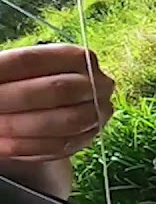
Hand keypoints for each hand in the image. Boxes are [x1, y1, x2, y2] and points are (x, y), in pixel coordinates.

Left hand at [0, 44, 114, 197]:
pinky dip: (26, 147)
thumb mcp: (18, 71)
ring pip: (64, 122)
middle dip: (13, 99)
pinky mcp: (88, 139)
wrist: (50, 107)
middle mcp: (97, 83)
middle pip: (56, 89)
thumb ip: (3, 72)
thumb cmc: (29, 84)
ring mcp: (97, 113)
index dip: (2, 70)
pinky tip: (2, 145)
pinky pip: (59, 147)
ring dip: (20, 127)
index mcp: (76, 56)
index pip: (31, 60)